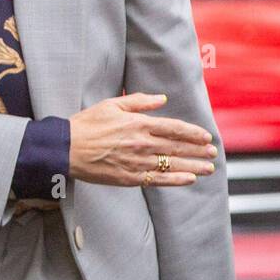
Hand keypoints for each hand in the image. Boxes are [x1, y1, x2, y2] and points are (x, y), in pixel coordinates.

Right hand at [68, 92, 216, 186]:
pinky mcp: (129, 177)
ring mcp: (137, 162)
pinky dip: (175, 180)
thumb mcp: (112, 105)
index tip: (206, 137)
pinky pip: (158, 179)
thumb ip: (139, 101)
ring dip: (193, 166)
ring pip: (172, 164)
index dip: (193, 133)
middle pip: (177, 147)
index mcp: (139, 123)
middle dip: (198, 151)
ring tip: (209, 169)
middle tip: (213, 153)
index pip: (174, 128)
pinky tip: (189, 180)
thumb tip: (162, 99)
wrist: (66, 148)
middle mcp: (142, 143)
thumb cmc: (87, 124)